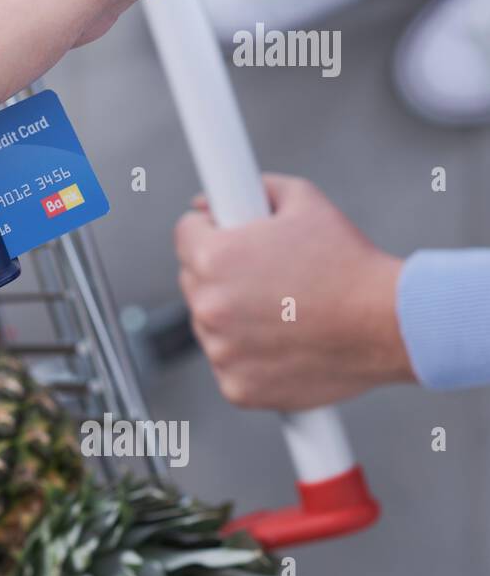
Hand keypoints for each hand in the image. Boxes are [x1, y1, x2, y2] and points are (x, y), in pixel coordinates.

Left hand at [174, 175, 413, 410]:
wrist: (390, 323)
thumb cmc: (349, 263)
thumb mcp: (303, 201)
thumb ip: (253, 188)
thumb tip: (208, 201)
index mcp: (213, 257)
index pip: (185, 234)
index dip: (212, 230)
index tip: (232, 236)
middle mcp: (208, 306)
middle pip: (193, 280)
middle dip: (222, 274)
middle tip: (269, 276)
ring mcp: (221, 351)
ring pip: (209, 324)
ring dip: (232, 317)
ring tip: (283, 310)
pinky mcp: (237, 387)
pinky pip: (229, 364)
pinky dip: (249, 357)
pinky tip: (284, 342)